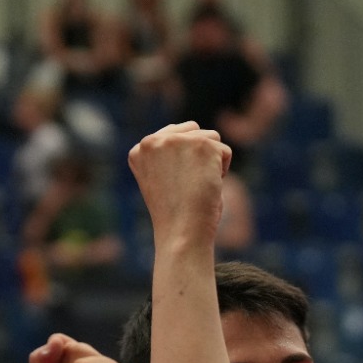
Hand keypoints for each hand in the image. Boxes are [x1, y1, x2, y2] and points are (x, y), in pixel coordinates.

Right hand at [128, 122, 230, 248]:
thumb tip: (192, 129)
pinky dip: (222, 170)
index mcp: (138, 151)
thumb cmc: (174, 214)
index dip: (182, 162)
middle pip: (193, 132)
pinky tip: (207, 187)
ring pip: (211, 138)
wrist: (181, 233)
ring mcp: (176, 140)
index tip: (174, 185)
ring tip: (196, 186)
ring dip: (210, 162)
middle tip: (186, 185)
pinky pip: (224, 151)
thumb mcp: (160, 179)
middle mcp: (153, 141)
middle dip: (198, 157)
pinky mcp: (201, 145)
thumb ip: (167, 155)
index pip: (173, 136)